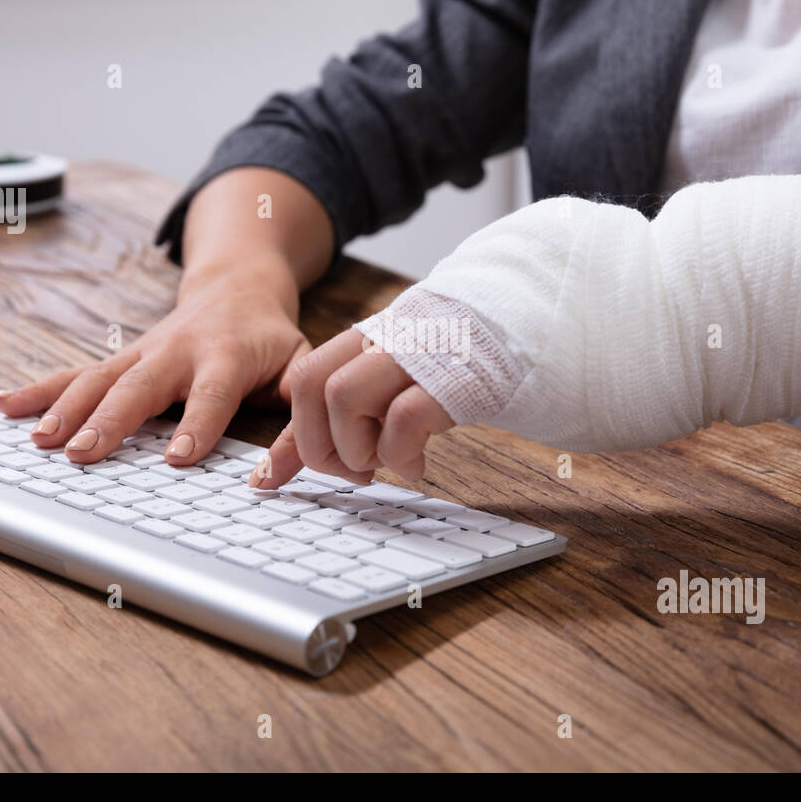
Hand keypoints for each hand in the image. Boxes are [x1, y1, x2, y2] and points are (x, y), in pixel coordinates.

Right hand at [0, 264, 312, 464]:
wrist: (238, 284)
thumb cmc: (268, 336)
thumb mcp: (298, 365)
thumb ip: (296, 413)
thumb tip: (285, 470)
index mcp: (226, 355)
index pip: (211, 394)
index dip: (196, 426)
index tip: (176, 459)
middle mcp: (177, 351)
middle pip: (140, 387)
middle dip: (109, 421)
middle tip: (82, 453)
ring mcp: (142, 352)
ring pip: (99, 379)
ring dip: (66, 409)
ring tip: (41, 441)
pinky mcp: (121, 356)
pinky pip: (75, 372)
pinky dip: (40, 389)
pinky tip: (5, 406)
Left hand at [252, 329, 455, 487]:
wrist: (533, 322)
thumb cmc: (461, 365)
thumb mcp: (404, 380)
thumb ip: (352, 413)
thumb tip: (286, 466)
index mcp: (370, 337)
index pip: (307, 380)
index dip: (286, 437)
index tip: (268, 479)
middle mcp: (385, 337)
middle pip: (312, 385)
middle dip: (317, 444)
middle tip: (353, 470)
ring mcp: (415, 352)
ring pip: (343, 396)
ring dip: (357, 448)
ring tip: (389, 461)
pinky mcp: (450, 378)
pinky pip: (403, 418)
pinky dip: (399, 452)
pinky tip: (415, 464)